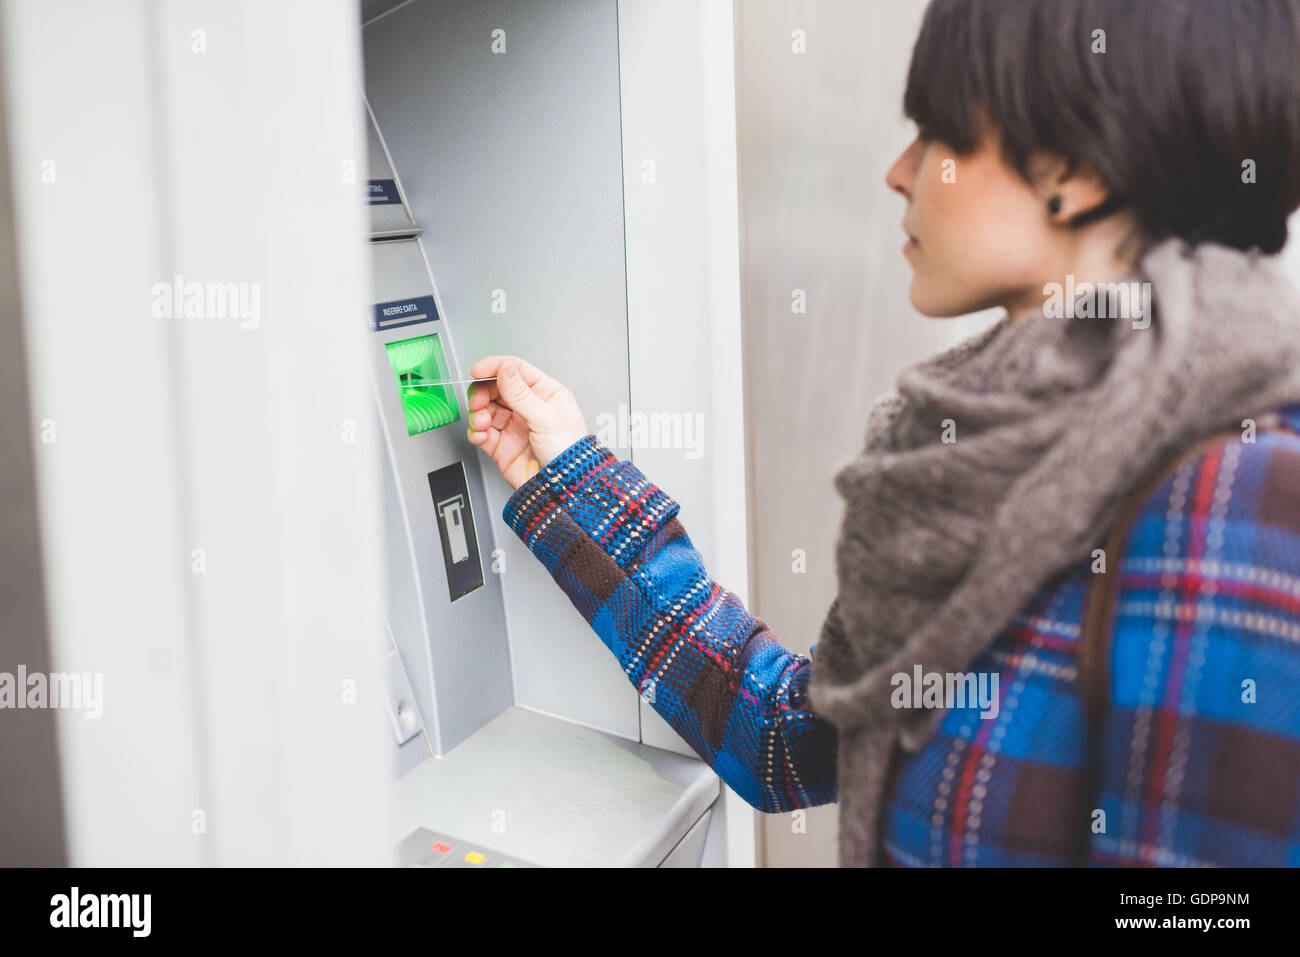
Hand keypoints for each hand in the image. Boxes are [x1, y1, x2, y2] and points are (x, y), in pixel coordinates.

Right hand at [466, 355, 589, 490]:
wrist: (562, 489)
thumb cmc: (569, 453)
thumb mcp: (546, 417)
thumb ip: (521, 393)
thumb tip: (505, 368)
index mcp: (545, 394)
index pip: (516, 370)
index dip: (495, 367)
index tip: (478, 371)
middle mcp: (528, 408)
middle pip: (496, 389)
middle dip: (482, 393)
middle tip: (479, 401)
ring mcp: (514, 426)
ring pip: (486, 410)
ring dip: (478, 413)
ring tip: (482, 422)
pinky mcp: (502, 445)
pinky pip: (482, 432)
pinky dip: (477, 431)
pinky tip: (481, 434)